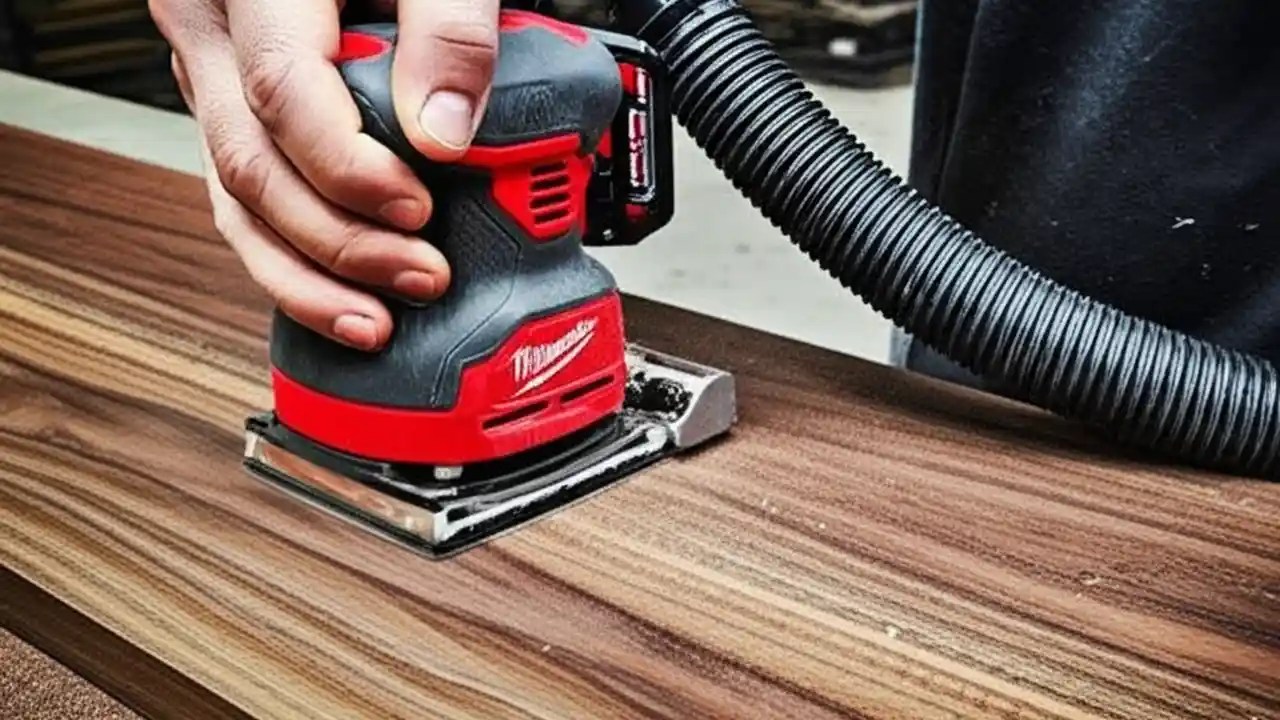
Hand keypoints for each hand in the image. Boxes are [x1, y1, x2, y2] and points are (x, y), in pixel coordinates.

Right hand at [150, 0, 500, 349]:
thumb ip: (446, 27)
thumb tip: (442, 127)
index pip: (282, 96)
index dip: (349, 168)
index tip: (418, 208)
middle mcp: (213, 39)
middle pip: (255, 166)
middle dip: (339, 242)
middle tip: (418, 278)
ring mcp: (215, 82)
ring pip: (238, 199)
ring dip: (306, 274)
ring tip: (374, 321)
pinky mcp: (237, 115)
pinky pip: (246, 200)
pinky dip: (290, 259)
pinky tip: (337, 299)